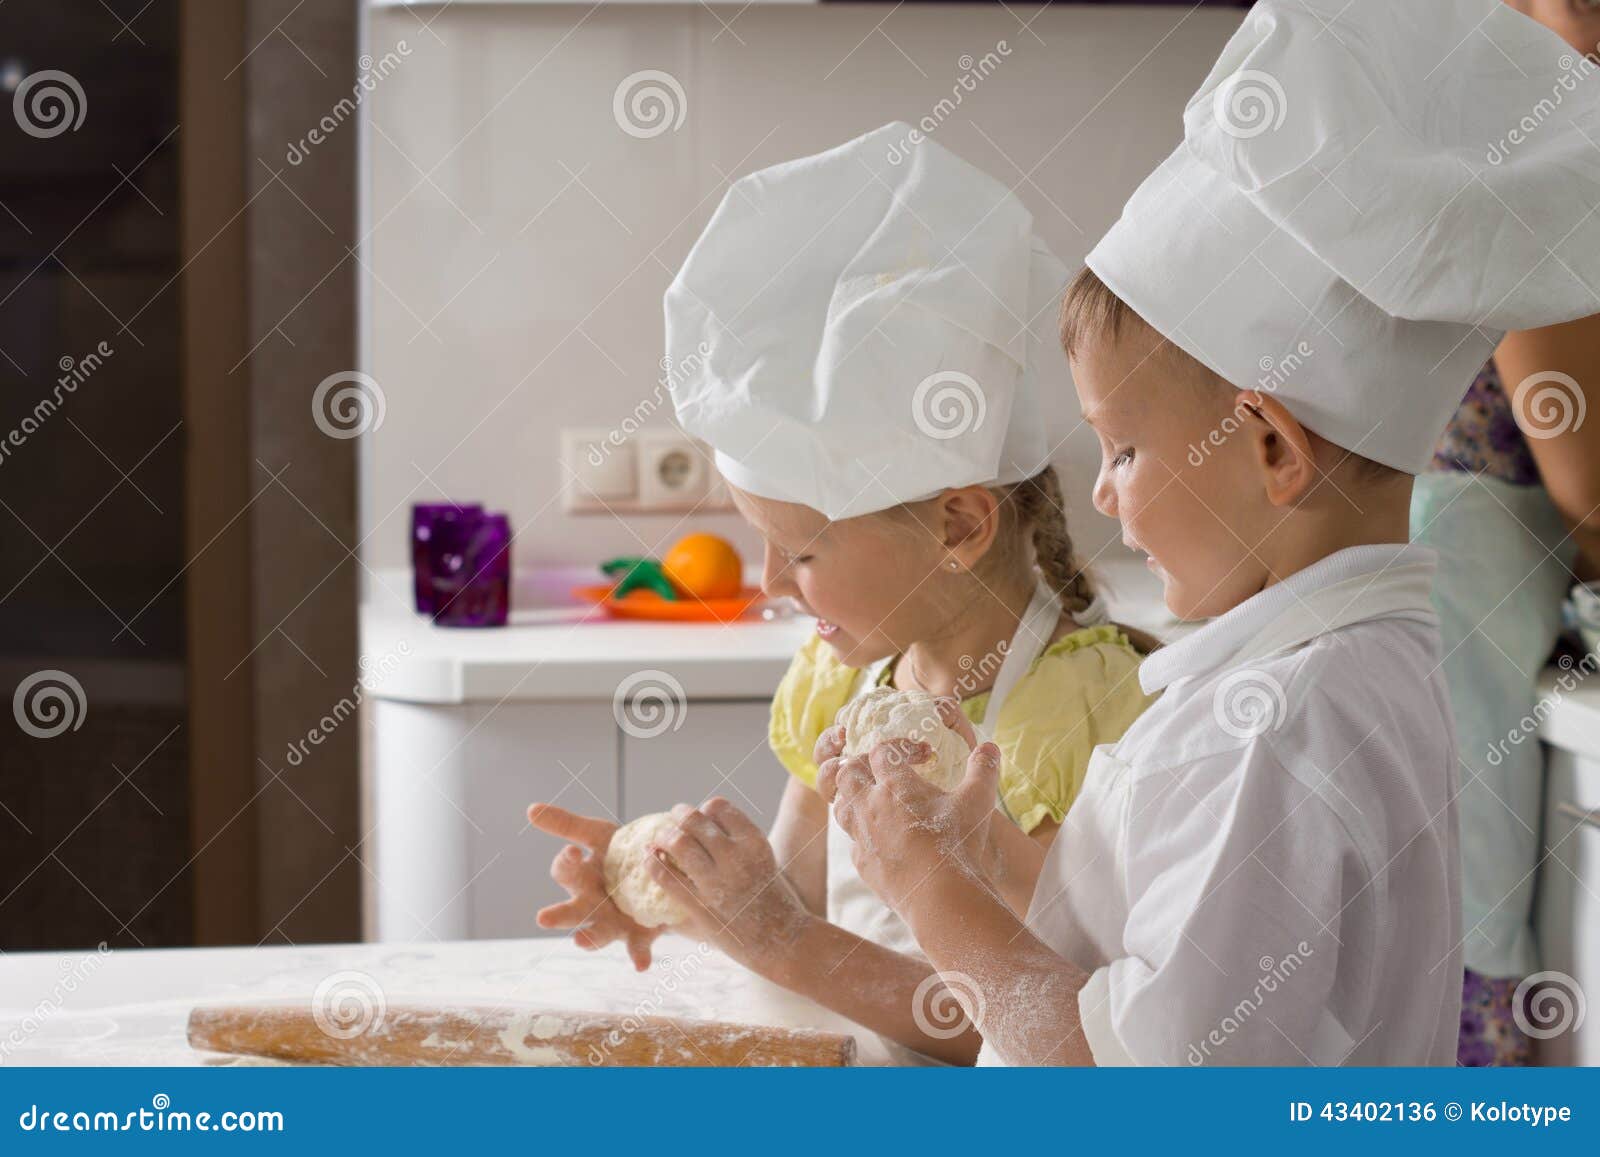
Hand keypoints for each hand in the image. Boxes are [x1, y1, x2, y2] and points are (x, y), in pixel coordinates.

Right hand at [526, 803, 661, 970]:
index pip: (565, 871)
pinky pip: (637, 948)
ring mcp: (613, 923)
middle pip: (571, 911)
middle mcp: (591, 905)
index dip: (566, 863)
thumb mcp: (597, 834)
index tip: (573, 852)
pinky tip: (641, 964)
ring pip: (598, 934)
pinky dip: (638, 956)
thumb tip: (530, 808)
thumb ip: (567, 825)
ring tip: (581, 941)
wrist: (662, 869)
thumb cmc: (620, 854)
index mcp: (580, 879)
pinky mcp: (638, 935)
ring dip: (590, 939)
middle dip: (558, 915)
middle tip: (543, 918)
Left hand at [643, 798, 813, 974]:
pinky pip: (668, 878)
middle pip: (694, 820)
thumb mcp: (763, 860)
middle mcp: (736, 856)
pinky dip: (653, 863)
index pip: (718, 807)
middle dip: (680, 814)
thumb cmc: (772, 898)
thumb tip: (704, 827)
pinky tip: (649, 858)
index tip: (700, 816)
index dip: (705, 809)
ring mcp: (717, 882)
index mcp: (753, 841)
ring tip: (660, 838)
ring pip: (679, 843)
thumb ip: (737, 844)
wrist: (783, 939)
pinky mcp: (701, 906)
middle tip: (674, 816)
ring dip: (664, 836)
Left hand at [816, 701, 1002, 916]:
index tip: (921, 758)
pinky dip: (864, 837)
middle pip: (846, 773)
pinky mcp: (863, 864)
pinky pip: (853, 843)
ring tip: (877, 803)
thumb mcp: (978, 800)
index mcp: (894, 785)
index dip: (899, 748)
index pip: (882, 751)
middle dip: (862, 767)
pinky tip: (884, 842)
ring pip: (840, 807)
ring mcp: (862, 837)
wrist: (939, 896)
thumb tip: (990, 746)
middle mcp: (869, 806)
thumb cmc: (957, 843)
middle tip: (886, 774)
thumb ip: (983, 768)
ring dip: (854, 800)